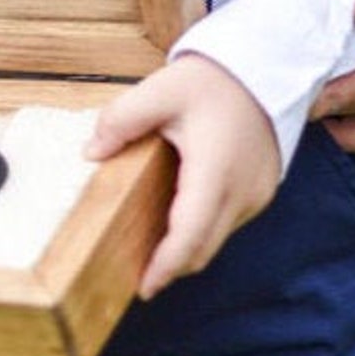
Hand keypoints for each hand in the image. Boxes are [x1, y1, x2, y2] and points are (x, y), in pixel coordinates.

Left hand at [85, 54, 279, 298]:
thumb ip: (119, 121)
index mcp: (215, 170)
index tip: (144, 287)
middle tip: (139, 278)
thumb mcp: (159, 90)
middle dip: (172, 267)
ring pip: (217, 238)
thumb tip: (90, 153)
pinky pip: (229, 223)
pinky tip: (179, 220)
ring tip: (155, 249)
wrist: (264, 68)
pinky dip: (204, 230)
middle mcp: (242, 191)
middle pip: (203, 248)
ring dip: (188, 248)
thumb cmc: (212, 81)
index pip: (190, 234)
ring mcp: (257, 194)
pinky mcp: (262, 191)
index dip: (166, 266)